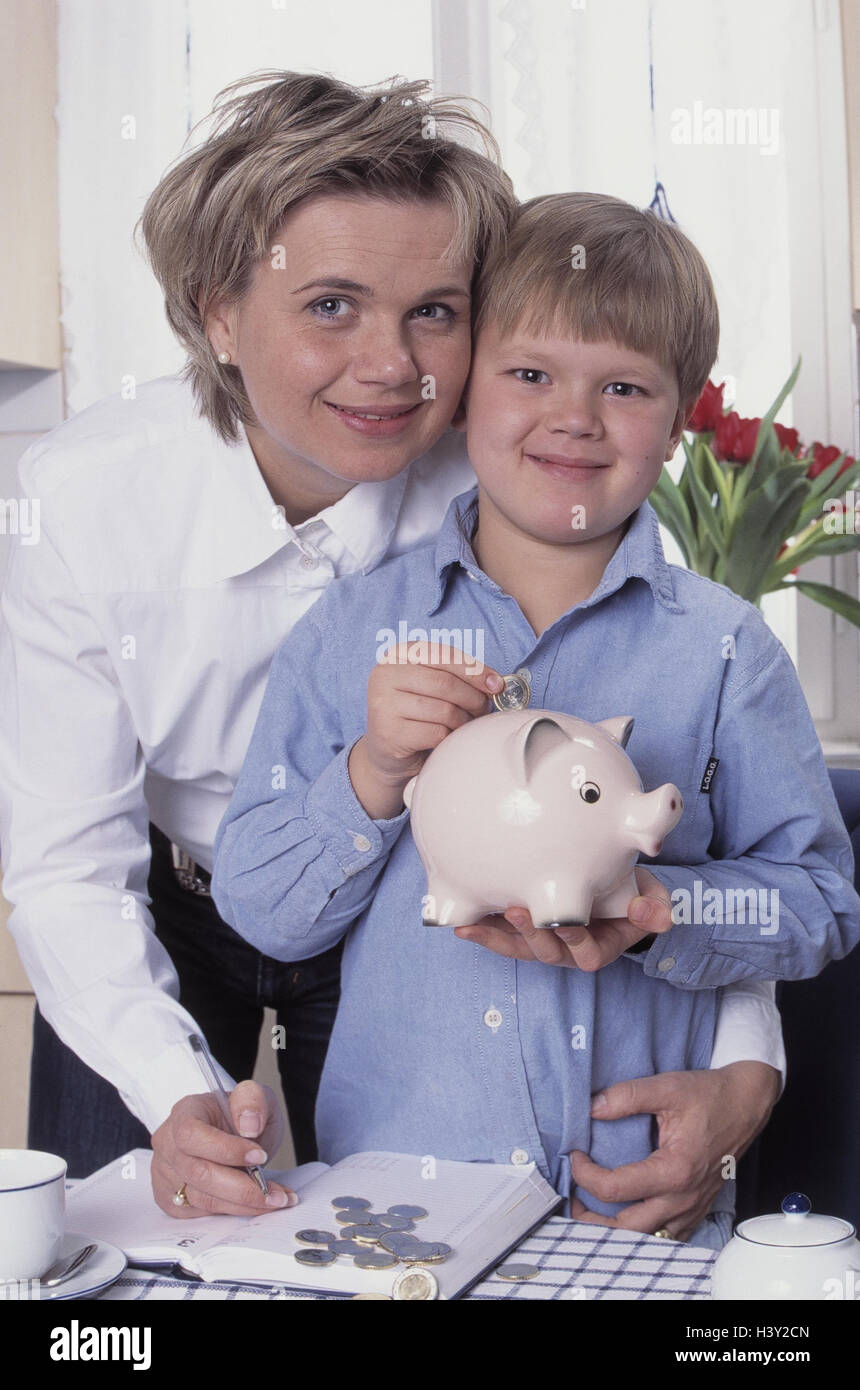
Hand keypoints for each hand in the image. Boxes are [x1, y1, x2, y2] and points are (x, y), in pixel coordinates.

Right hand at [151, 1079, 293, 1218]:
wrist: (234, 1134)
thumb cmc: (240, 1115)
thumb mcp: (255, 1096)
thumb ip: (253, 1100)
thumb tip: (249, 1126)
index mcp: (184, 1112)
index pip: (191, 1134)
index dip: (225, 1149)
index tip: (260, 1156)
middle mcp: (168, 1144)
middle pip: (198, 1173)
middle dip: (242, 1187)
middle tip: (276, 1193)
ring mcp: (166, 1173)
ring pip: (202, 1198)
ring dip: (243, 1204)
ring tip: (276, 1200)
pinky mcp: (171, 1198)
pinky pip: (202, 1213)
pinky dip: (233, 1211)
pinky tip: (257, 1204)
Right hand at [348, 642, 503, 818]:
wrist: (386, 751)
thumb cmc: (415, 714)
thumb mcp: (431, 685)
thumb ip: (457, 676)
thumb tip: (495, 683)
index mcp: (398, 654)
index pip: (445, 655)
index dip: (475, 670)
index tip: (496, 685)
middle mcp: (385, 675)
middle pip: (446, 683)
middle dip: (473, 699)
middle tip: (482, 710)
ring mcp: (383, 704)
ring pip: (444, 710)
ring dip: (463, 721)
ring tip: (463, 725)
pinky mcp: (389, 733)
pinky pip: (436, 733)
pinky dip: (449, 738)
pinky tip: (446, 739)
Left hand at [454, 867, 672, 969]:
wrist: (614, 894)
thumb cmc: (631, 895)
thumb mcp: (650, 899)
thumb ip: (653, 908)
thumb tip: (657, 917)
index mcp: (599, 947)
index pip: (586, 950)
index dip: (575, 939)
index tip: (565, 922)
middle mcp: (568, 951)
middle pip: (546, 952)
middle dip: (529, 934)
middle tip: (515, 910)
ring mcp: (544, 944)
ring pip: (518, 947)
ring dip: (496, 936)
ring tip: (474, 924)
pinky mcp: (524, 933)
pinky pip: (502, 938)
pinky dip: (483, 931)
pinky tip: (462, 922)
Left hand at [568, 1061, 781, 1239]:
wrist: (746, 1103)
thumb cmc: (709, 1095)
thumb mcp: (666, 1087)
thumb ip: (626, 1096)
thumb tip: (591, 1108)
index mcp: (674, 1170)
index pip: (615, 1188)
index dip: (585, 1175)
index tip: (575, 1155)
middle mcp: (684, 1197)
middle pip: (628, 1228)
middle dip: (594, 1219)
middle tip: (574, 1198)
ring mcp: (693, 1207)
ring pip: (648, 1238)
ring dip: (617, 1230)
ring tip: (594, 1212)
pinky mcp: (698, 1208)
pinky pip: (668, 1236)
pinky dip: (644, 1232)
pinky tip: (628, 1215)